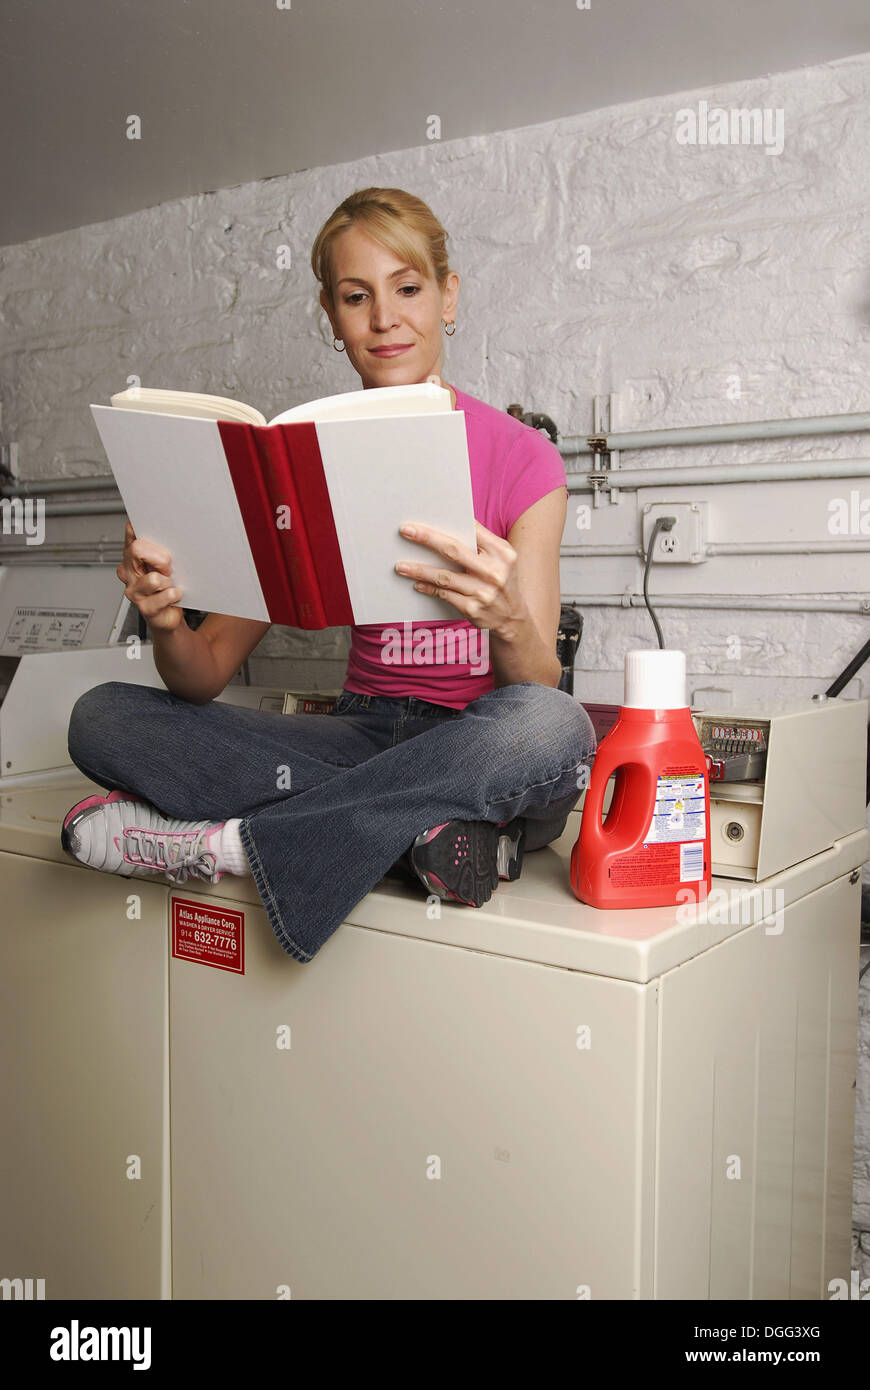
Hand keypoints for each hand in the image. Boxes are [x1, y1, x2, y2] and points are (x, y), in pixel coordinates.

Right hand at [117, 520, 184, 632]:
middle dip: (160, 557)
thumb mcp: (164, 564)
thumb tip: (174, 531)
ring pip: (153, 578)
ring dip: (168, 581)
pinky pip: (165, 596)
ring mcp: (134, 590)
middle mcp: (129, 572)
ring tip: (170, 584)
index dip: (137, 528)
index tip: (147, 524)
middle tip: (169, 567)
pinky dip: (175, 594)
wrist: (168, 616)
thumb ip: (162, 548)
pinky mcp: (145, 607)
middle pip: (137, 549)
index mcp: (131, 557)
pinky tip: (174, 595)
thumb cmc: (166, 588)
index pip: (131, 534)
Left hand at [394, 519, 526, 636]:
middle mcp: (493, 571)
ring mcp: (483, 592)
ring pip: (444, 576)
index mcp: (502, 552)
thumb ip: (482, 542)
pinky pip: (444, 595)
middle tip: (405, 531)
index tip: (426, 516)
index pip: (472, 531)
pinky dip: (428, 588)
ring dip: (419, 569)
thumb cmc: (501, 580)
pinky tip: (416, 583)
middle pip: (453, 550)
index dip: (448, 522)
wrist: (513, 618)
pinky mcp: (472, 609)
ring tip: (400, 565)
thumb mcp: (502, 558)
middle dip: (427, 538)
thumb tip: (449, 524)